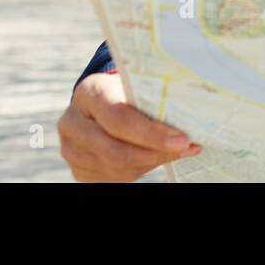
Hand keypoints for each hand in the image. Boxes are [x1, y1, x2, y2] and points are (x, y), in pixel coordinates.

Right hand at [58, 72, 200, 181]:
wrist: (98, 103)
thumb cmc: (125, 91)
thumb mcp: (136, 86)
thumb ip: (155, 100)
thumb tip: (194, 121)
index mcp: (89, 93)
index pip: (118, 119)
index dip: (151, 134)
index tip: (182, 139)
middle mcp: (72, 122)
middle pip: (115, 150)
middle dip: (155, 152)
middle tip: (185, 147)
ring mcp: (70, 149)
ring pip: (116, 168)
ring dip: (151, 162)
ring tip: (175, 150)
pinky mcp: (78, 169)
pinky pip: (112, 178)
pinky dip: (140, 170)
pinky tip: (156, 157)